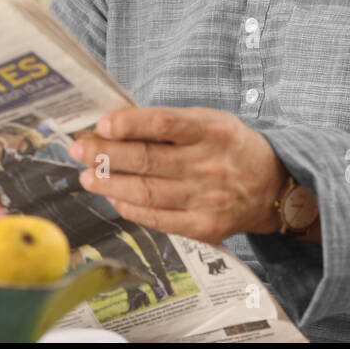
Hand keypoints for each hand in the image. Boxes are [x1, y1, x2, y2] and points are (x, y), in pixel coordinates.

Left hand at [68, 107, 286, 243]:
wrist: (270, 185)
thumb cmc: (228, 146)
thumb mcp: (208, 122)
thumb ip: (168, 124)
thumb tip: (114, 125)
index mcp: (211, 130)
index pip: (166, 124)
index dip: (131, 124)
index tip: (103, 124)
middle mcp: (210, 164)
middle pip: (148, 160)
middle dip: (106, 154)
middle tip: (79, 149)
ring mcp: (207, 198)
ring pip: (147, 192)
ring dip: (110, 184)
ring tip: (87, 175)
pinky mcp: (205, 226)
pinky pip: (158, 219)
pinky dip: (130, 208)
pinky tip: (113, 197)